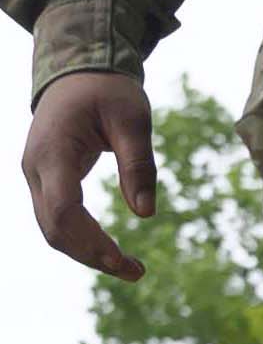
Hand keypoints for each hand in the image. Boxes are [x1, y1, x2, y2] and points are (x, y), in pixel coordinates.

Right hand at [23, 71, 156, 278]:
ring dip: (86, 253)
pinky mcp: (44, 181)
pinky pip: (56, 219)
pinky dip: (80, 239)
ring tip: (129, 267)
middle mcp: (35, 168)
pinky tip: (109, 249)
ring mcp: (35, 176)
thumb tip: (146, 214)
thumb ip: (138, 164)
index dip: (92, 241)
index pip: (65, 210)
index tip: (125, 261)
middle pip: (55, 229)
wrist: (76, 71)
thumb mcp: (133, 118)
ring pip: (52, 229)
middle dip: (93, 256)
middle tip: (136, 271)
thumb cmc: (107, 90)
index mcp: (54, 151)